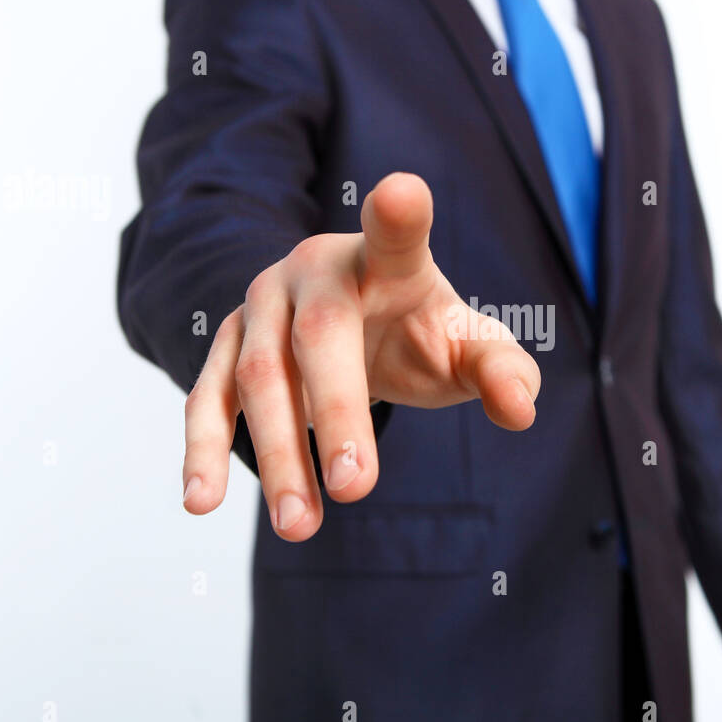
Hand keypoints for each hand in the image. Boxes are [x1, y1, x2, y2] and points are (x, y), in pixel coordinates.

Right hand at [179, 172, 540, 539]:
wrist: (357, 322)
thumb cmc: (419, 330)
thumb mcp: (469, 347)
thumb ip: (501, 372)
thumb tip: (520, 410)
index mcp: (385, 258)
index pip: (396, 233)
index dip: (398, 215)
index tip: (403, 196)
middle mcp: (314, 270)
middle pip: (319, 335)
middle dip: (338, 413)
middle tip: (356, 490)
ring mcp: (262, 305)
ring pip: (257, 377)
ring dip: (276, 454)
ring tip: (298, 526)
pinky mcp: (226, 345)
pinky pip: (208, 397)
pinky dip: (202, 449)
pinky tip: (200, 501)